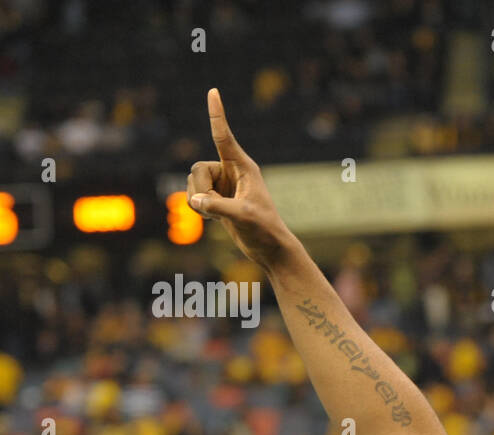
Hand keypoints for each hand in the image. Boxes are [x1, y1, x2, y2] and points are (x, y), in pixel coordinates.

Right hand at [187, 89, 296, 269]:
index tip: (214, 91)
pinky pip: (192, 196)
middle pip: (196, 168)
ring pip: (191, 183)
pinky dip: (198, 209)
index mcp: (243, 167)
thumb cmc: (263, 230)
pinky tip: (214, 218)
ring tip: (221, 215)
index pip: (224, 136)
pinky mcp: (215, 197)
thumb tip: (195, 200)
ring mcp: (221, 184)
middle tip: (217, 208)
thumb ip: (217, 207)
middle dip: (200, 191)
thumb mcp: (242, 217)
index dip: (217, 114)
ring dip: (200, 203)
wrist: (268, 248)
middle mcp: (230, 171)